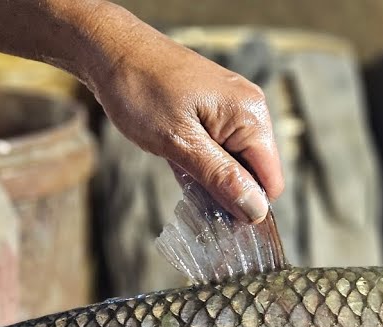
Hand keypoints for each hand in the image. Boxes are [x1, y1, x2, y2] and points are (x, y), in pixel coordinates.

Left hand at [89, 28, 285, 222]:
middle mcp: (249, 111)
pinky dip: (200, 164)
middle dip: (226, 193)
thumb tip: (255, 211)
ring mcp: (231, 109)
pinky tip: (177, 162)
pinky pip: (218, 150)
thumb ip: (221, 178)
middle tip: (190, 195)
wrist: (111, 51)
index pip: (271, 182)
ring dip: (209, 179)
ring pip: (233, 165)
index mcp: (250, 117)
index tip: (219, 220)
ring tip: (178, 170)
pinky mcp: (213, 111)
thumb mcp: (180, 143)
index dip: (249, 206)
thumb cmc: (141, 90)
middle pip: (254, 175)